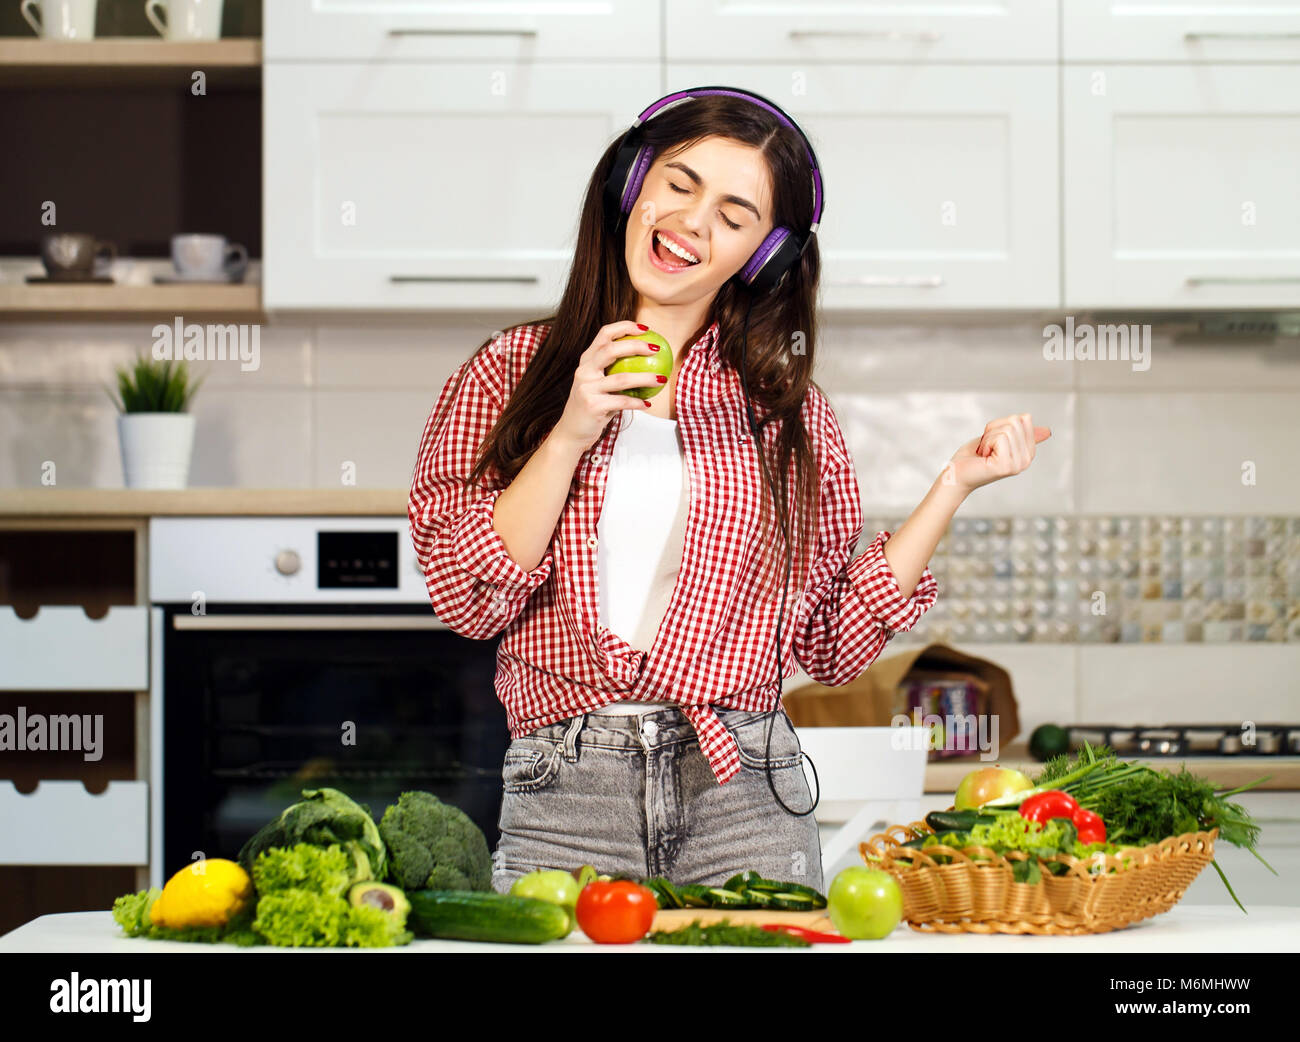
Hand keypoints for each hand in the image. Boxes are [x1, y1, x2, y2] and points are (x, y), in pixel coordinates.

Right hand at [550, 321, 665, 452]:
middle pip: (611, 350)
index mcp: (586, 361)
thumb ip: (615, 371)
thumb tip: (648, 360)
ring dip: (645, 377)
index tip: (645, 329)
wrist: (571, 433)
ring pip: (621, 378)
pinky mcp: (592, 406)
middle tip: (656, 349)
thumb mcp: (599, 385)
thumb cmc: (593, 407)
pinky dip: (637, 403)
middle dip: (636, 346)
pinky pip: (621, 402)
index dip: (624, 327)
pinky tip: (648, 404)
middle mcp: (584, 371)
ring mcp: (586, 388)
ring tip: (661, 378)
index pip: (604, 335)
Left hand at [944, 413, 1051, 493]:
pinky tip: (983, 457)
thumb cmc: (973, 457)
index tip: (992, 440)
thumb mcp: (998, 439)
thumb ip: (1020, 434)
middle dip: (994, 429)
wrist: (956, 474)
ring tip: (984, 453)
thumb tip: (1048, 431)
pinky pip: (1000, 438)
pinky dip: (985, 443)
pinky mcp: (1007, 466)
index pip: (1024, 419)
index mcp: (1028, 452)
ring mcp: (1018, 464)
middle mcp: (1027, 460)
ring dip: (988, 437)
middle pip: (1016, 421)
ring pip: (1007, 429)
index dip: (1001, 424)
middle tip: (986, 447)